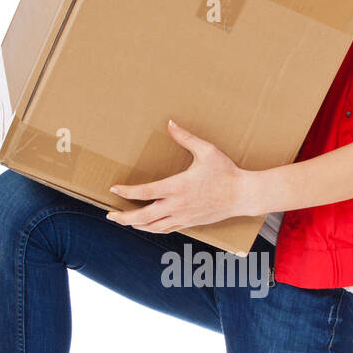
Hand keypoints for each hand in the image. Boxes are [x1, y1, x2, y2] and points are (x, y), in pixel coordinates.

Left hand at [105, 119, 248, 232]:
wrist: (243, 195)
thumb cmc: (226, 172)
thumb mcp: (207, 150)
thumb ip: (186, 137)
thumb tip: (170, 123)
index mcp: (178, 187)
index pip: (145, 192)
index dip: (127, 192)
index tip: (114, 189)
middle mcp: (177, 205)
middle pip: (143, 217)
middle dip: (124, 218)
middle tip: (110, 215)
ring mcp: (183, 216)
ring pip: (153, 227)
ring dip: (135, 225)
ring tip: (124, 221)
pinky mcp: (190, 223)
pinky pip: (166, 229)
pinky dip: (152, 229)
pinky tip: (146, 226)